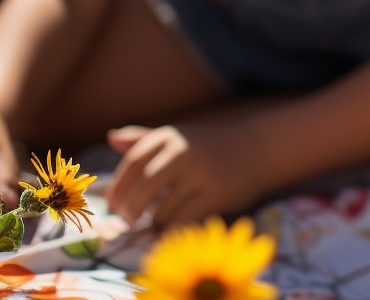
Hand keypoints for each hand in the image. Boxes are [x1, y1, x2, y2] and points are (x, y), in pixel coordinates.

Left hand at [105, 123, 265, 227]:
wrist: (259, 149)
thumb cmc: (210, 145)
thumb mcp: (179, 136)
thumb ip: (144, 138)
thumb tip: (111, 137)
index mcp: (170, 136)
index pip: (133, 161)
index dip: (118, 186)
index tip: (111, 203)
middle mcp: (183, 151)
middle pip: (143, 185)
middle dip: (130, 208)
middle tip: (126, 221)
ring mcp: (201, 173)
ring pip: (162, 209)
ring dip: (154, 223)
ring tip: (156, 224)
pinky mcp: (216, 194)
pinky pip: (183, 221)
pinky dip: (171, 232)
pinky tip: (169, 233)